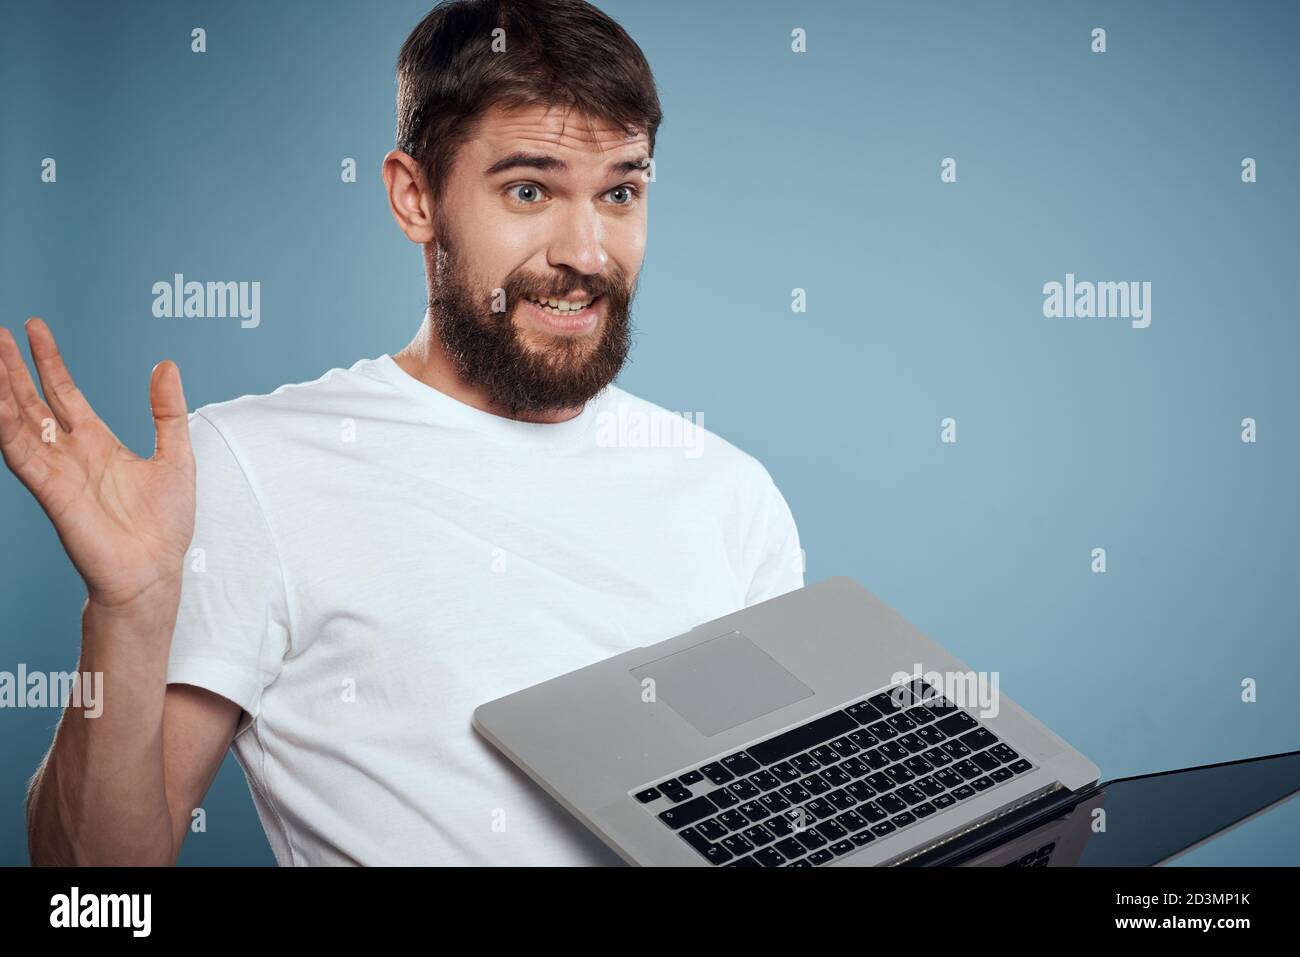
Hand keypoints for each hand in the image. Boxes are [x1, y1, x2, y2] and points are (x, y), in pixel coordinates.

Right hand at [0, 318, 195, 612]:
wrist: (155, 572)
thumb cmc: (165, 524)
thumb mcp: (176, 455)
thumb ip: (167, 411)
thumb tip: (166, 365)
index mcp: (97, 442)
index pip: (64, 391)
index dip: (48, 360)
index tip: (34, 327)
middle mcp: (71, 453)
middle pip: (33, 400)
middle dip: (13, 367)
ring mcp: (57, 471)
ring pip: (19, 421)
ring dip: (2, 390)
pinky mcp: (51, 492)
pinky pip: (21, 454)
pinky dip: (6, 428)